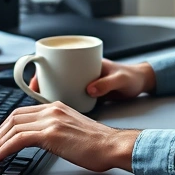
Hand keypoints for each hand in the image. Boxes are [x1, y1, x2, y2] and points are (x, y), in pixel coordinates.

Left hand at [0, 101, 140, 171]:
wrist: (112, 145)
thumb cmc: (98, 143)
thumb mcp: (71, 128)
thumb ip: (55, 128)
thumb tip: (40, 139)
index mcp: (56, 107)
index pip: (22, 113)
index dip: (6, 126)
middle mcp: (51, 110)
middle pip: (13, 118)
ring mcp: (50, 121)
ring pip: (13, 128)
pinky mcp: (50, 134)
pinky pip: (19, 140)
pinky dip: (4, 149)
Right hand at [28, 59, 155, 101]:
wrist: (141, 84)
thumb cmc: (132, 77)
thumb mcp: (120, 80)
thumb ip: (106, 84)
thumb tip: (90, 89)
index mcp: (85, 61)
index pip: (57, 61)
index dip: (43, 70)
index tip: (36, 80)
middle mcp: (81, 70)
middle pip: (54, 74)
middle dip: (40, 82)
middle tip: (33, 93)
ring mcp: (82, 81)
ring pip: (59, 86)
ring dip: (47, 94)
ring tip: (38, 105)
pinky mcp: (85, 92)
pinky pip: (68, 95)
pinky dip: (59, 101)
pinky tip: (53, 112)